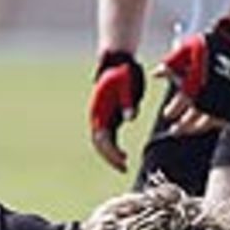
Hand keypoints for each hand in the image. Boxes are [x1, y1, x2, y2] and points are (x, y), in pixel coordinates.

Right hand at [89, 50, 145, 171]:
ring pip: (103, 142)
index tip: (123, 160)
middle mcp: (98, 116)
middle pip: (100, 143)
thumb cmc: (123, 72)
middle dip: (110, 158)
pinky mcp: (110, 116)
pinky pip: (109, 137)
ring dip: (111, 155)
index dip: (110, 151)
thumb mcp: (127, 84)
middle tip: (124, 168)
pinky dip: (114, 148)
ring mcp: (103, 117)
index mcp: (99, 110)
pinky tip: (124, 155)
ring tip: (124, 165)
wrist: (117, 60)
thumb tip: (130, 117)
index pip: (102, 138)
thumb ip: (128, 101)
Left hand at [157, 18, 229, 126]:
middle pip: (192, 118)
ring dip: (197, 127)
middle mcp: (208, 95)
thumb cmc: (209, 44)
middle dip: (183, 126)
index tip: (168, 115)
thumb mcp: (185, 50)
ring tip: (191, 130)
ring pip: (208, 122)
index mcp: (194, 85)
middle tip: (175, 131)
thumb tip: (155, 73)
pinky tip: (211, 124)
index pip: (179, 104)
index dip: (172, 111)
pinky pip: (224, 118)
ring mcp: (223, 99)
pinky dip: (216, 123)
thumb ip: (169, 63)